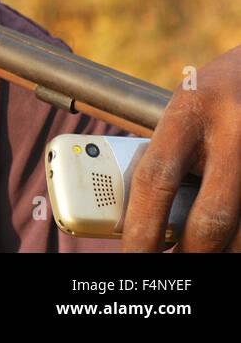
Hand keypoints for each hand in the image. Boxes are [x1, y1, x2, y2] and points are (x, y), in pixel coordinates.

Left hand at [121, 46, 240, 251]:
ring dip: (223, 251)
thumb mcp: (184, 110)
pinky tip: (231, 240)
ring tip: (204, 254)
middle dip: (191, 253)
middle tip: (175, 267)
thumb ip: (167, 152)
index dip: (142, 227)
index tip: (131, 257)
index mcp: (190, 110)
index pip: (156, 178)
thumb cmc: (215, 95)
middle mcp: (232, 129)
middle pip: (211, 216)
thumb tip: (133, 213)